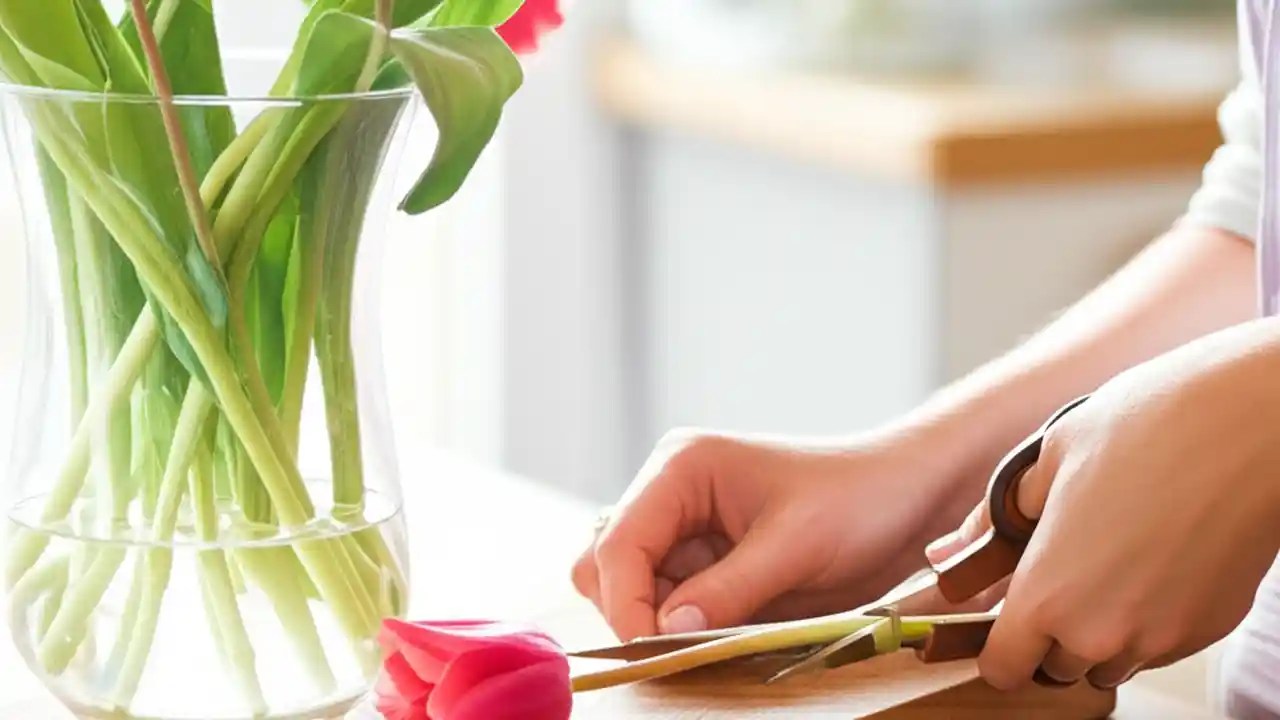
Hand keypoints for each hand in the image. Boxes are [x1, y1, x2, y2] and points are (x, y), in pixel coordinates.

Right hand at [572, 428, 980, 640]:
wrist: (906, 496)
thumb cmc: (859, 500)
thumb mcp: (795, 546)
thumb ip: (727, 589)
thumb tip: (667, 631)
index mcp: (681, 468)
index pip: (617, 543)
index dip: (626, 603)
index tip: (654, 650)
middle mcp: (670, 494)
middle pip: (606, 565)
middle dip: (635, 610)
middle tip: (687, 644)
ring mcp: (685, 528)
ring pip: (631, 589)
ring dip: (661, 622)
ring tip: (719, 635)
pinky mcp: (706, 561)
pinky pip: (669, 603)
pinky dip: (686, 628)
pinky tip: (729, 632)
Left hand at [932, 320, 1279, 689]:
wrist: (1252, 424)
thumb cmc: (1148, 428)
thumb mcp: (1049, 459)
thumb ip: (994, 520)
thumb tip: (947, 551)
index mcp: (1049, 594)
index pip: (1003, 667)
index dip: (996, 646)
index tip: (1003, 619)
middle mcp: (1102, 632)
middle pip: (1054, 666)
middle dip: (1047, 630)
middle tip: (1059, 569)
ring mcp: (1160, 638)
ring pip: (1108, 660)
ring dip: (1098, 629)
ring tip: (1109, 559)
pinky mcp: (1207, 630)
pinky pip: (1156, 645)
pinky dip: (1146, 618)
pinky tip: (1152, 561)